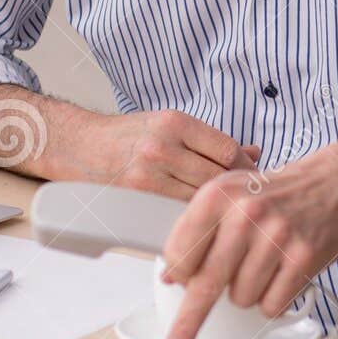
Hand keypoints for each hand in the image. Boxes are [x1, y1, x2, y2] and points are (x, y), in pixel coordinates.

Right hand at [93, 109, 259, 199]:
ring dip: (215, 206)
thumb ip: (210, 140)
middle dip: (234, 190)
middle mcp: (163, 146)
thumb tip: (254, 152)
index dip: (246, 168)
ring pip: (199, 197)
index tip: (253, 176)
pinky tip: (201, 215)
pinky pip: (178, 210)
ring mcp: (149, 173)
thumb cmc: (128, 135)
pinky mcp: (139, 196)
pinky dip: (193, 214)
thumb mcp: (169, 124)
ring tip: (225, 210)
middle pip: (217, 176)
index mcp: (175, 123)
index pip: (227, 150)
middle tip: (244, 199)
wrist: (83, 146)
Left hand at [159, 148, 337, 338]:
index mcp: (217, 194)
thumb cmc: (273, 194)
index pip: (181, 253)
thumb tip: (171, 276)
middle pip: (206, 284)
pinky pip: (271, 305)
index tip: (178, 283)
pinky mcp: (303, 258)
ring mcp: (276, 237)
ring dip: (247, 292)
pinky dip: (273, 299)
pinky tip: (281, 273)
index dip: (178, 273)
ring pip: (241, 298)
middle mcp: (244, 214)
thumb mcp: (229, 195)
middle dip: (189, 321)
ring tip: (263, 263)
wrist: (334, 183)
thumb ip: (198, 231)